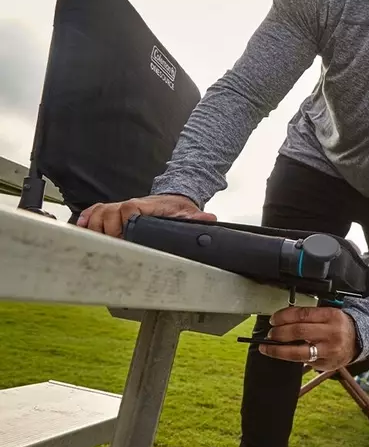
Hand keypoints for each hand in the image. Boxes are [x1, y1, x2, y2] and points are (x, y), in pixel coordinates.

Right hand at [76, 194, 216, 237]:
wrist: (175, 198)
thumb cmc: (179, 208)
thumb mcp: (189, 213)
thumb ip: (196, 218)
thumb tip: (208, 220)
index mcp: (146, 206)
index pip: (129, 209)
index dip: (122, 222)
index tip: (122, 237)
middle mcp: (130, 205)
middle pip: (109, 212)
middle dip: (106, 230)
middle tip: (109, 248)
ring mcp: (121, 207)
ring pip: (99, 212)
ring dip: (94, 226)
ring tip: (95, 243)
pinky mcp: (115, 211)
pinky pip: (96, 211)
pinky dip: (87, 218)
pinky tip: (82, 227)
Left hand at [260, 307, 358, 370]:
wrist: (358, 340)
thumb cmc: (339, 325)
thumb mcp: (328, 314)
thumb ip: (308, 316)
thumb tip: (282, 320)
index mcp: (331, 316)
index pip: (302, 314)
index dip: (284, 316)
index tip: (273, 319)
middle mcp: (332, 333)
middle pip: (298, 332)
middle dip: (279, 333)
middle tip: (270, 333)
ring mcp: (329, 350)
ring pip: (298, 352)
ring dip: (278, 350)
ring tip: (268, 348)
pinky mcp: (327, 364)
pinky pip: (304, 362)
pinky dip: (290, 358)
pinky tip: (282, 355)